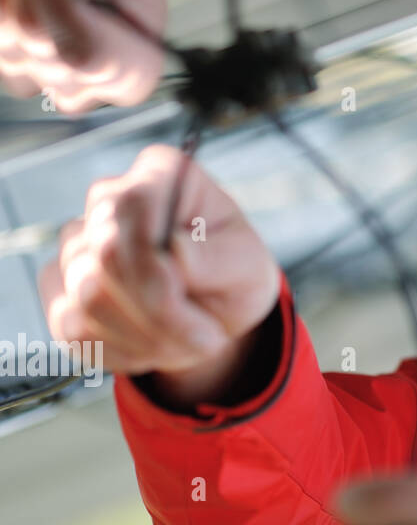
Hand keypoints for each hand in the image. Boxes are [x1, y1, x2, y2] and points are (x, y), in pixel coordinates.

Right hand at [38, 145, 280, 403]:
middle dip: (157, 311)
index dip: (151, 262)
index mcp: (159, 174)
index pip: (131, 205)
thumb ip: (216, 257)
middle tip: (206, 339)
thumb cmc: (234, 273)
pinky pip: (71, 329)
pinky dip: (120, 351)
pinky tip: (156, 345)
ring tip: (189, 342)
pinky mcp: (60, 289)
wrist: (214, 310)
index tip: (187, 299)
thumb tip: (176, 250)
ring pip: (85, 300)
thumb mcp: (247, 265)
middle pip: (104, 258)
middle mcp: (108, 201)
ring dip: (145, 337)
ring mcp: (77, 244)